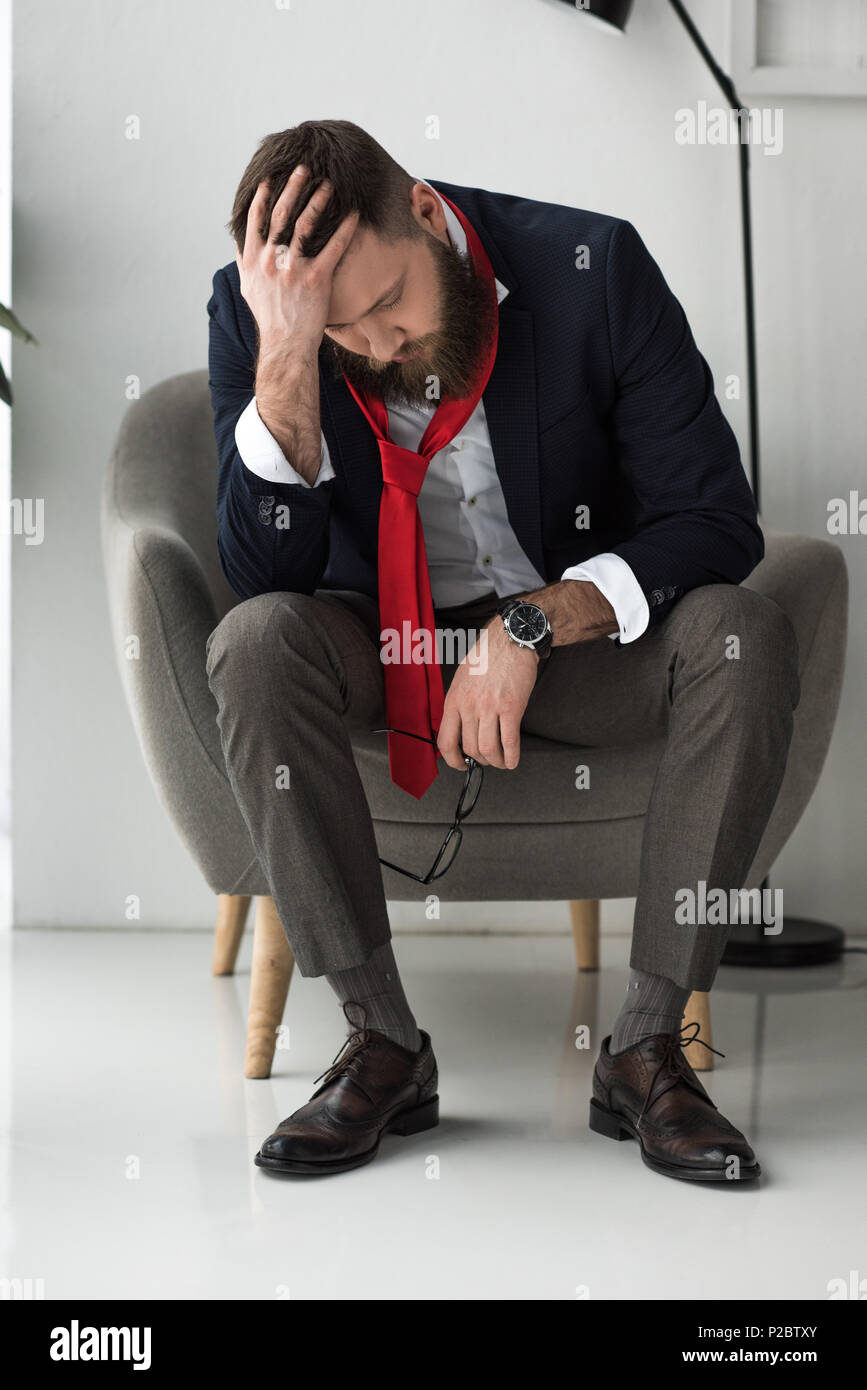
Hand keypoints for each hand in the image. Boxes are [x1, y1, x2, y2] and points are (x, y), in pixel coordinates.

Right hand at [235, 167, 359, 361]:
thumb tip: (240, 242)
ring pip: (305, 224)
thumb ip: (244, 262)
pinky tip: (353, 215)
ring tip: (329, 185)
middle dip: (292, 187)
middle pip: (281, 213)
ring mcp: (293, 269)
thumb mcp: (248, 288)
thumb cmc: (269, 317)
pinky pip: (333, 247)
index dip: (263, 194)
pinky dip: (344, 228)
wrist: (286, 344)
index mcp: (254, 259)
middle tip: (303, 168)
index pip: (256, 218)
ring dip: (318, 201)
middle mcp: (271, 260)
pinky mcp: (316, 279)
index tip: (271, 177)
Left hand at [436, 618, 538, 770]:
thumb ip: (460, 702)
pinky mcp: (511, 707)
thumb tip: (460, 725)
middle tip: (486, 761)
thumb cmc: (488, 655)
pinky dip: (511, 756)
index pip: (446, 740)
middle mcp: (469, 705)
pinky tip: (512, 760)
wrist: (510, 639)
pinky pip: (509, 741)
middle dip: (479, 761)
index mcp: (454, 699)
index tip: (461, 764)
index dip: (452, 759)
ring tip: (500, 761)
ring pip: (488, 749)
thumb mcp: (462, 678)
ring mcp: (490, 707)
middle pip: (470, 748)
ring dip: (495, 761)